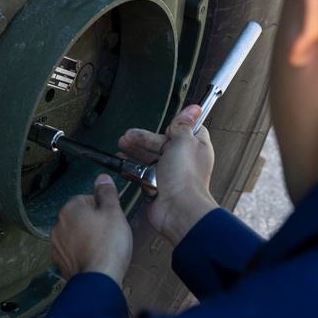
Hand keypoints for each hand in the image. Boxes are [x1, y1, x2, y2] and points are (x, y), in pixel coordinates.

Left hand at [51, 174, 132, 285]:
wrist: (98, 279)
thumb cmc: (108, 244)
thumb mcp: (114, 212)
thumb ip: (107, 192)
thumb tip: (102, 178)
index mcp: (69, 209)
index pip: (85, 199)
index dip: (101, 207)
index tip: (111, 217)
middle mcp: (58, 226)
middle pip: (79, 217)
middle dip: (92, 222)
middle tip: (109, 232)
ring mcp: (58, 246)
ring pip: (75, 235)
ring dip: (86, 238)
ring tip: (103, 247)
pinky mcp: (61, 263)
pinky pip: (73, 252)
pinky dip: (83, 254)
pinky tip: (96, 259)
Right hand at [118, 105, 217, 245]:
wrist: (178, 209)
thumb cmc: (185, 177)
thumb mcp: (183, 141)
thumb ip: (184, 124)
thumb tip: (195, 108)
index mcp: (195, 147)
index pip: (186, 130)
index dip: (174, 126)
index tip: (164, 124)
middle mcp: (184, 161)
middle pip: (162, 143)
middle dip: (144, 138)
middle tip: (128, 135)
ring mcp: (170, 175)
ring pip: (150, 158)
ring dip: (135, 151)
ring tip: (121, 145)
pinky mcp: (157, 187)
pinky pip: (142, 174)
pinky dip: (132, 169)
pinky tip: (121, 162)